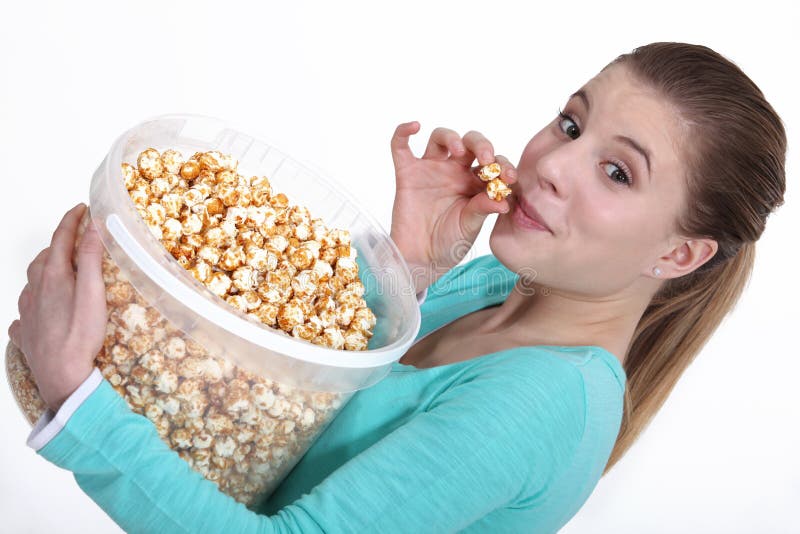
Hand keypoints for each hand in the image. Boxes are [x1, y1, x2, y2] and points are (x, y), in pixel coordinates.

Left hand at [8, 203, 107, 411]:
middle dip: (58, 245)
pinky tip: (37, 312)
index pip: (60, 238)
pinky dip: (31, 306)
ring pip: (31, 284)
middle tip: (75, 240)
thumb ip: (91, 258)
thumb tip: (94, 227)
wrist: (62, 376)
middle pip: (42, 259)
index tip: (82, 208)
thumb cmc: (80, 335)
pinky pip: (23, 315)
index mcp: (52, 276)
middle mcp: (35, 290)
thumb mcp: (93, 292)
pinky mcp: (26, 334)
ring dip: (44, 272)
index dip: (71, 220)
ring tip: (58, 271)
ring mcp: (27, 312)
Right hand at [389, 122, 515, 292]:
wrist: (421, 259)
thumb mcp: (470, 227)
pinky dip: (403, 132)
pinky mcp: (407, 174)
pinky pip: (401, 147)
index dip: (503, 165)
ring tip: (458, 151)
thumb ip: (483, 210)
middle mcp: (455, 171)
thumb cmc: (449, 243)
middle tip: (486, 158)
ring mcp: (431, 170)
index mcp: (476, 182)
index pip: (493, 163)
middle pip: (469, 142)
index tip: (508, 178)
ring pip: (440, 138)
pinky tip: (414, 126)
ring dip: (451, 137)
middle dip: (481, 145)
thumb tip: (503, 201)